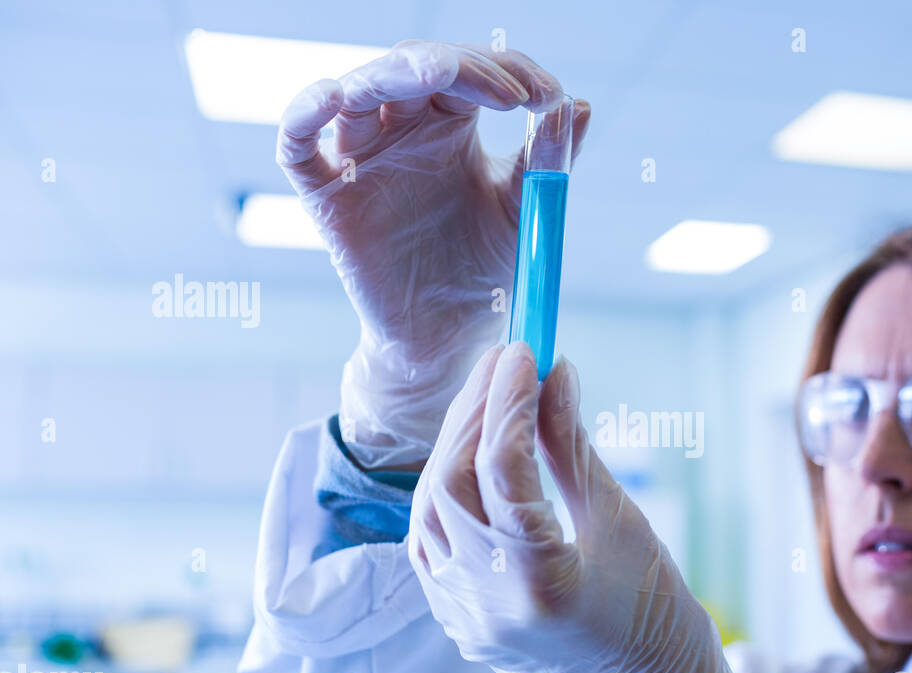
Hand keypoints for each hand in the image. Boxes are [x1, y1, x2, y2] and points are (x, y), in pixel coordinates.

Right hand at [276, 41, 591, 467]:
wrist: (448, 332)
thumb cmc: (483, 267)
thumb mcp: (522, 208)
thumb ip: (549, 158)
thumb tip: (577, 103)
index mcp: (450, 123)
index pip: (470, 70)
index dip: (506, 70)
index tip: (545, 98)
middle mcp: (401, 128)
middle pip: (415, 66)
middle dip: (461, 66)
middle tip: (508, 95)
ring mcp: (359, 156)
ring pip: (359, 87)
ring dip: (394, 72)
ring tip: (437, 76)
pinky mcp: (325, 193)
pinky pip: (298, 141)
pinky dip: (306, 110)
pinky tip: (335, 96)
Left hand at [408, 342, 746, 672]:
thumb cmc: (651, 607)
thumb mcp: (620, 520)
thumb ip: (572, 446)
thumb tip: (554, 373)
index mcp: (540, 582)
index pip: (504, 470)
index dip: (510, 401)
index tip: (525, 351)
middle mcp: (488, 603)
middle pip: (453, 484)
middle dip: (475, 412)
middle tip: (504, 362)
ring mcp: (464, 617)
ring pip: (429, 511)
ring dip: (454, 446)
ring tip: (489, 399)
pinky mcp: (456, 620)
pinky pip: (428, 542)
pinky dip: (443, 490)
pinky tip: (467, 454)